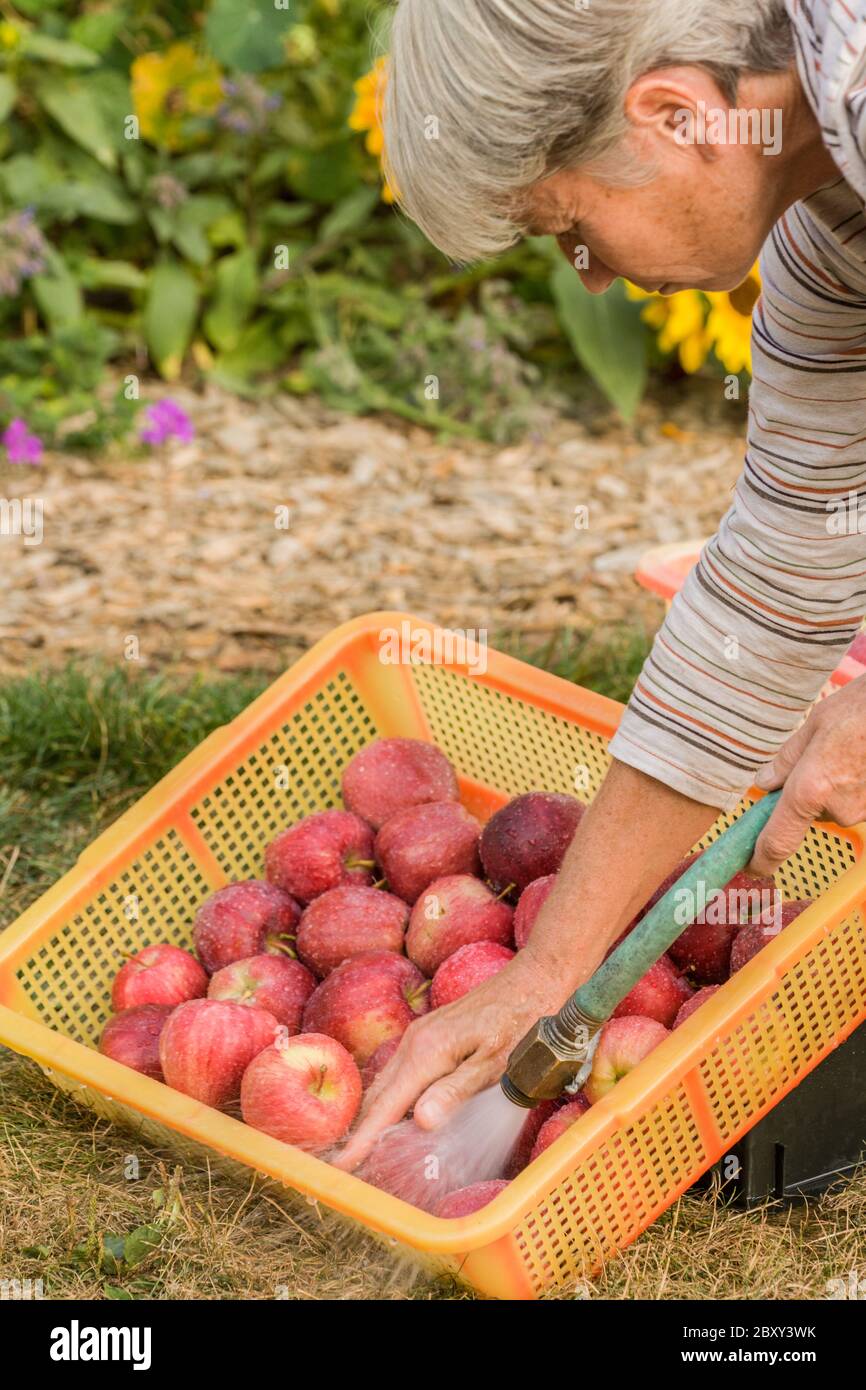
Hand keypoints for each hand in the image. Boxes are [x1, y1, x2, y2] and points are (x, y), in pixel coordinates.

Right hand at [334, 949, 563, 1172]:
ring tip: (370, 1149)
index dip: (364, 1139)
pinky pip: (401, 1070)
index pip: (386, 1105)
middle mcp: (415, 1040)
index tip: (343, 1166)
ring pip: (388, 1081)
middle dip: (364, 1131)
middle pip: (379, 1094)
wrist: (537, 977)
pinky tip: (400, 1113)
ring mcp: (421, 1034)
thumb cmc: (524, 1023)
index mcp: (427, 1052)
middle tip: (354, 1167)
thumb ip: (457, 1091)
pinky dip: (393, 1096)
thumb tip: (421, 1122)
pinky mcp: (431, 1033)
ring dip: (377, 1114)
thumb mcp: (497, 1064)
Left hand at [749, 674, 865, 876]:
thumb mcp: (814, 726)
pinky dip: (851, 782)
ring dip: (831, 784)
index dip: (761, 859)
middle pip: (806, 812)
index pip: (778, 839)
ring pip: (832, 805)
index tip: (751, 867)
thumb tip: (764, 783)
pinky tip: (858, 757)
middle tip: (815, 757)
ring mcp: (861, 810)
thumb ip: (786, 760)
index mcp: (810, 790)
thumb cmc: (859, 710)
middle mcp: (836, 809)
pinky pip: (853, 800)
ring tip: (844, 750)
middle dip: (803, 792)